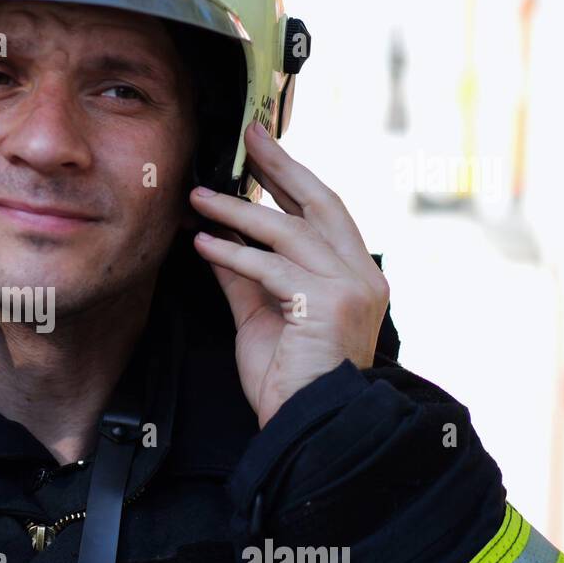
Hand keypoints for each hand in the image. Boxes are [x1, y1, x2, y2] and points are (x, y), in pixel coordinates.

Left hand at [190, 120, 389, 428]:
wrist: (307, 426)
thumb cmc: (287, 380)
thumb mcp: (260, 316)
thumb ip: (243, 276)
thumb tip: (215, 238)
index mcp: (355, 275)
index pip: (325, 212)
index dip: (294, 175)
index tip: (263, 146)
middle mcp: (363, 275)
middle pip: (321, 202)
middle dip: (282, 165)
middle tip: (249, 136)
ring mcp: (350, 288)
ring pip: (290, 231)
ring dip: (239, 211)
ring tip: (200, 198)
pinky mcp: (327, 304)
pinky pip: (272, 268)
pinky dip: (233, 254)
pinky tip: (203, 244)